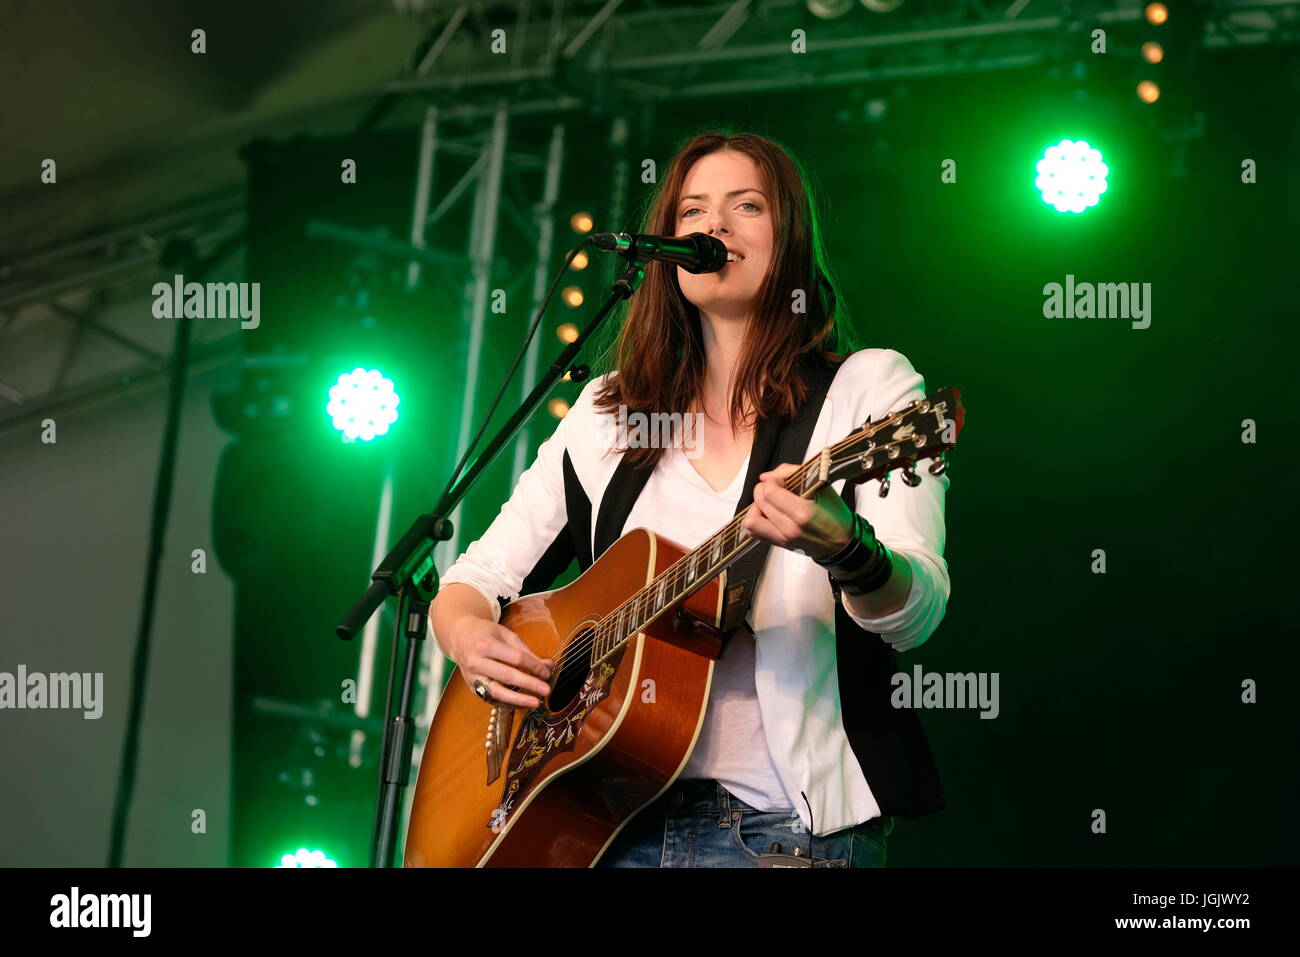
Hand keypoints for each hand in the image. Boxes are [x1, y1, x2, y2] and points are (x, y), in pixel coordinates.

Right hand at [444, 617, 553, 708]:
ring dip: (518, 700)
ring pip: (497, 692)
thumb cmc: (485, 634)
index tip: (546, 673)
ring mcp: (472, 677)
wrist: (460, 638)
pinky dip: (508, 703)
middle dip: (529, 684)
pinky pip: (492, 699)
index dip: (533, 666)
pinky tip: (522, 704)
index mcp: (486, 644)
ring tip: (535, 703)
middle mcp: (476, 662)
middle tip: (546, 690)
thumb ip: (526, 651)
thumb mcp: (505, 634)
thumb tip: (547, 665)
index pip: (515, 658)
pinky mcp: (472, 688)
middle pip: (506, 676)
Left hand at [741, 462, 856, 559]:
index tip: (781, 481)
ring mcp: (782, 538)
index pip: (769, 492)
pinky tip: (768, 513)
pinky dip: (756, 519)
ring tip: (769, 503)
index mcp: (802, 513)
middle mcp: (789, 528)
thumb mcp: (821, 486)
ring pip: (750, 519)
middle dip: (765, 490)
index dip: (772, 481)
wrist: (841, 542)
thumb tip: (767, 476)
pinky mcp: (777, 544)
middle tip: (777, 489)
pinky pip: (753, 531)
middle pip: (760, 502)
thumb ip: (792, 473)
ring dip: (757, 507)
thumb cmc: (835, 515)